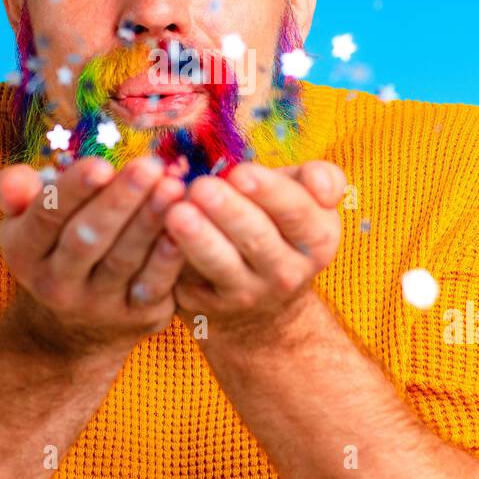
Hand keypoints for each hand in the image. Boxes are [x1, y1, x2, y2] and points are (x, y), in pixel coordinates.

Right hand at [0, 155, 186, 358]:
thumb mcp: (25, 221)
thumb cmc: (56, 246)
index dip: (73, 191)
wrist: (74, 327)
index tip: (101, 164)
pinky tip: (187, 226)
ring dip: (149, 222)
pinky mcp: (137, 317)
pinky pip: (154, 286)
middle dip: (118, 201)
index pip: (46, 217)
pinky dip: (170, 257)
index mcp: (25, 252)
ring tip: (172, 186)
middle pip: (87, 240)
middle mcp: (56, 283)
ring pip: (124, 260)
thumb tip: (15, 182)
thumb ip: (15, 191)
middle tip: (149, 166)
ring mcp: (98, 304)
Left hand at [163, 160, 346, 345]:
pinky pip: (191, 280)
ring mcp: (250, 293)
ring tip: (177, 212)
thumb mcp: (305, 199)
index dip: (269, 192)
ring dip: (199, 238)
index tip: (239, 173)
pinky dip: (174, 256)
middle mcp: (288, 271)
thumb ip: (320, 179)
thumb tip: (320, 185)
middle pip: (258, 238)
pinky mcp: (213, 305)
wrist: (262, 292)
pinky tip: (158, 235)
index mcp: (317, 237)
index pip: (296, 212)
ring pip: (222, 264)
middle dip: (228, 211)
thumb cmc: (277, 221)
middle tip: (202, 187)